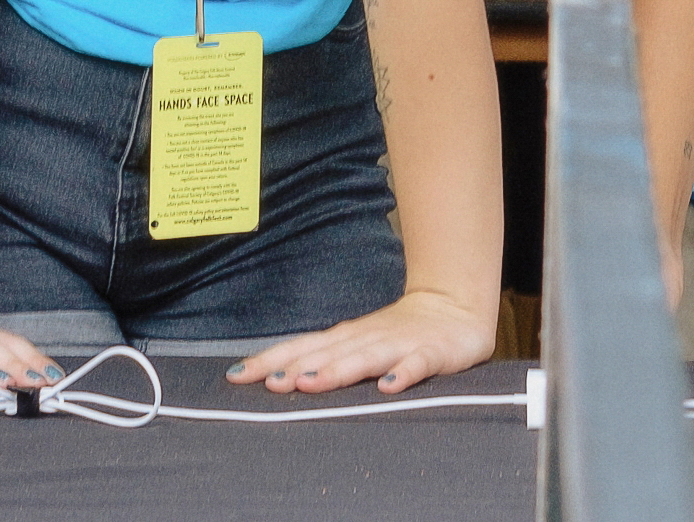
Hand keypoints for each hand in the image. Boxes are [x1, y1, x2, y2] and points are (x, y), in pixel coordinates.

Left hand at [227, 287, 493, 395]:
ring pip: (365, 357)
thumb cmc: (397, 333)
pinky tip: (389, 388)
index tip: (238, 375)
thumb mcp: (356, 345)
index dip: (271, 360)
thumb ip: (322, 360)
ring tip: (312, 384)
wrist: (455, 306)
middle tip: (271, 384)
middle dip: (299, 368)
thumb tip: (273, 377)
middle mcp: (367, 338)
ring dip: (338, 370)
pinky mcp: (434, 353)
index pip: (302, 348)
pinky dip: (403, 374)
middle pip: (328, 354)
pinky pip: (418, 364)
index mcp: (345, 337)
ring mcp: (400, 344)